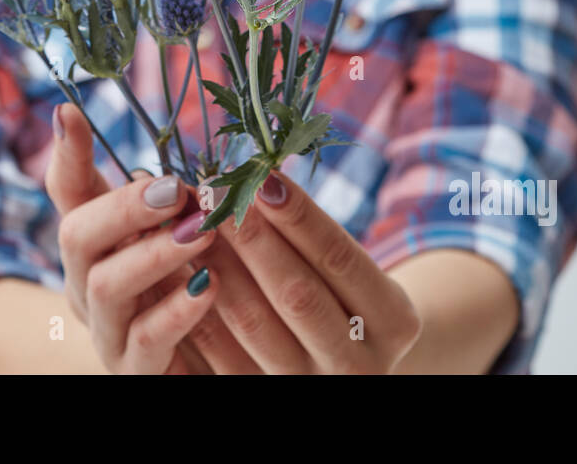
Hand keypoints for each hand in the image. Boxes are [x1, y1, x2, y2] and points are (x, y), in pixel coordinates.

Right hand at [45, 103, 253, 372]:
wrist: (200, 366)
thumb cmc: (185, 285)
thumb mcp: (173, 229)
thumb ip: (166, 190)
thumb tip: (161, 137)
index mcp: (95, 238)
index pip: (67, 189)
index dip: (67, 153)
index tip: (69, 113)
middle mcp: (87, 280)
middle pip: (76, 235)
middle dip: (124, 207)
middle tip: (176, 190)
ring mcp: (106, 328)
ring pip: (105, 286)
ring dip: (156, 254)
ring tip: (202, 233)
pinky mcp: (134, 368)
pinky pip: (146, 340)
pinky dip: (177, 311)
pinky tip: (208, 286)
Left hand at [199, 170, 422, 373]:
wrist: (341, 367)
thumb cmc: (341, 297)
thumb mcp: (350, 272)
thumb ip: (311, 236)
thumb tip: (253, 177)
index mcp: (394, 322)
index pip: (341, 259)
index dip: (301, 217)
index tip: (264, 177)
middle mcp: (359, 365)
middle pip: (296, 293)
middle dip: (252, 236)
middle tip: (216, 192)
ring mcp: (312, 389)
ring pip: (255, 323)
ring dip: (218, 266)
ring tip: (193, 222)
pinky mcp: (261, 400)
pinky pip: (220, 353)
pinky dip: (197, 305)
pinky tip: (182, 265)